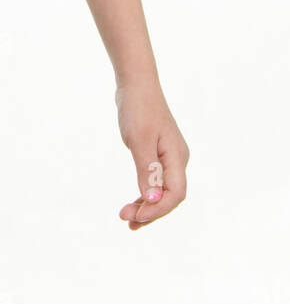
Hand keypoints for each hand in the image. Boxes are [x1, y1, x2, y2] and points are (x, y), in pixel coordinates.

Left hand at [115, 81, 188, 229]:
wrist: (136, 83)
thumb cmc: (138, 108)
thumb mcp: (140, 140)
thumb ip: (147, 171)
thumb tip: (152, 202)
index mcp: (176, 156)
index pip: (175, 194)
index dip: (158, 210)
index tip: (137, 216)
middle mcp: (177, 159)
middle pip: (170, 196)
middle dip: (150, 212)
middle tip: (127, 220)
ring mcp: (168, 156)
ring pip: (162, 191)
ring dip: (146, 206)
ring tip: (127, 218)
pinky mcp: (158, 154)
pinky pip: (155, 181)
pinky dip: (144, 194)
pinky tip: (134, 202)